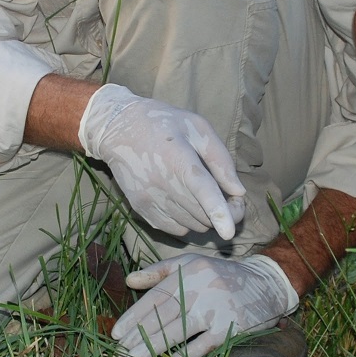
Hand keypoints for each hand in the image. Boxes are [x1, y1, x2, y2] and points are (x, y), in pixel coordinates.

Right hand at [79, 83, 245, 238]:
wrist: (117, 129)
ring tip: (204, 196)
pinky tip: (185, 202)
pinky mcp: (142, 210)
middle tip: (229, 195)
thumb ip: (221, 160)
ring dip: (206, 217)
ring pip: (192, 225)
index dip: (219, 213)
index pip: (202, 191)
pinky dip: (188, 222)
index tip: (229, 232)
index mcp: (179, 158)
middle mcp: (162, 183)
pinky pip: (176, 230)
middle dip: (225, 211)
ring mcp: (150, 199)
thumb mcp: (197, 128)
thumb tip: (238, 191)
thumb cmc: (163, 124)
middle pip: (203, 214)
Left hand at [112, 253, 297, 356]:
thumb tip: (129, 281)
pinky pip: (202, 346)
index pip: (156, 297)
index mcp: (189, 273)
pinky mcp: (230, 329)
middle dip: (138, 336)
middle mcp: (201, 290)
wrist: (266, 285)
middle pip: (163, 316)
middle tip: (119, 352)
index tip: (116, 333)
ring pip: (178, 332)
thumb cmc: (222, 275)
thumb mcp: (192, 264)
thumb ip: (160, 271)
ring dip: (153, 348)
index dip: (134, 316)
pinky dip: (184, 355)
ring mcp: (216, 311)